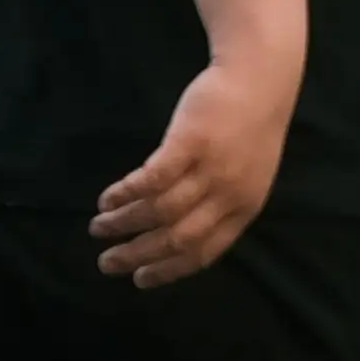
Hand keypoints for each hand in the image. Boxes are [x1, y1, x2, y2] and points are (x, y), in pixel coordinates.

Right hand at [94, 56, 294, 286]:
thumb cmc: (250, 127)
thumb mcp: (248, 174)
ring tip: (98, 226)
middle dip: (138, 255)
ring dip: (125, 224)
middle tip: (106, 263)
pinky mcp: (190, 142)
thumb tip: (181, 231)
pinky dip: (126, 193)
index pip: (204, 253)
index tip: (138, 280)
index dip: (169, 271)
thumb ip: (221, 202)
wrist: (261, 80)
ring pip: (162, 211)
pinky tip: (107, 199)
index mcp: (245, 208)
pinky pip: (153, 178)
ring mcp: (211, 169)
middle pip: (178, 238)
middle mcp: (229, 195)